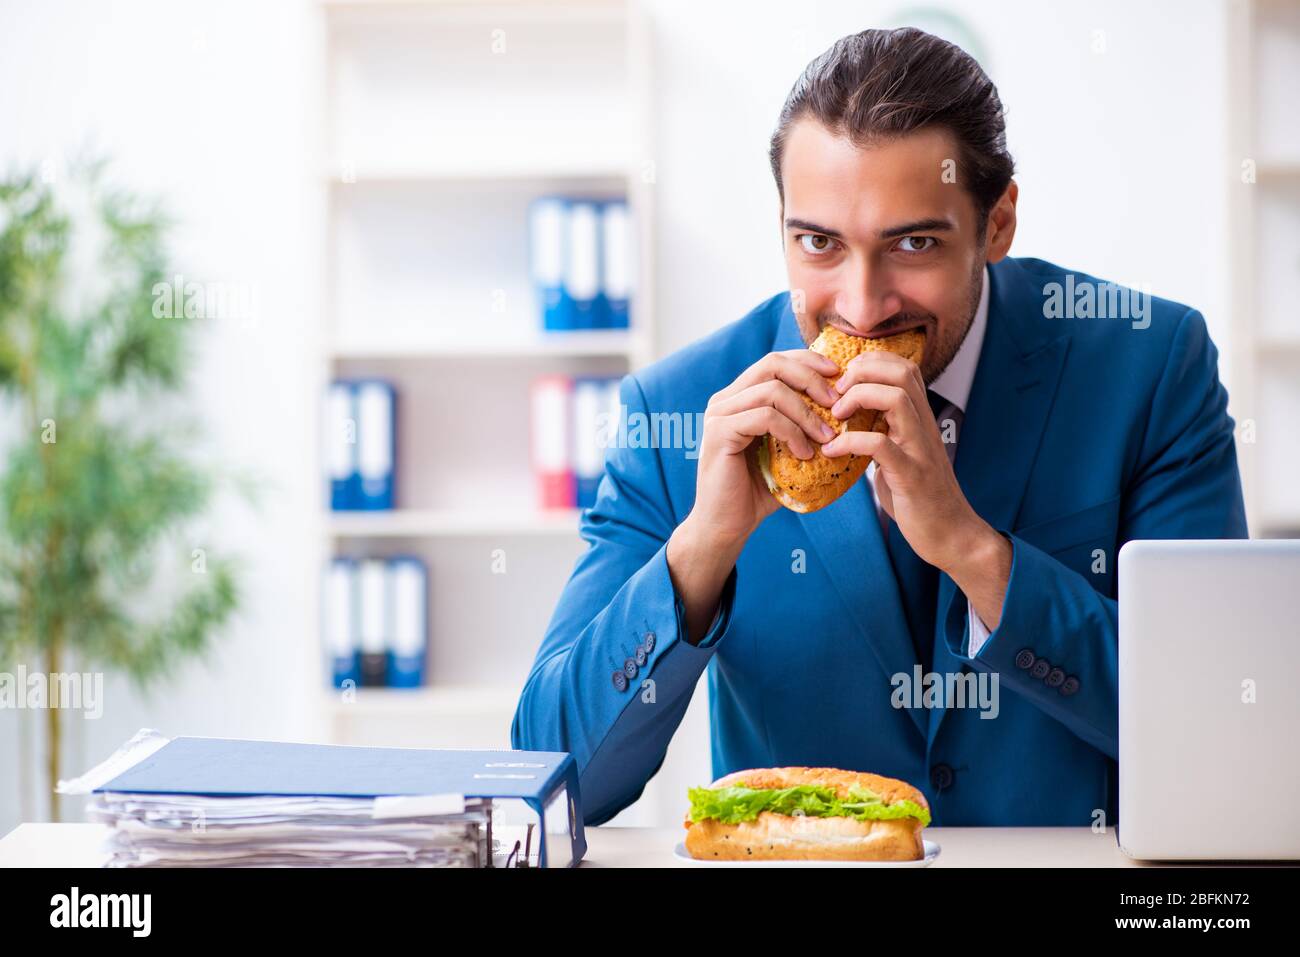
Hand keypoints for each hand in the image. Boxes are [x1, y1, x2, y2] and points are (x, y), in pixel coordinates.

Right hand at [688, 348, 841, 548]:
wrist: (727, 526)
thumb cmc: (759, 491)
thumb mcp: (787, 451)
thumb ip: (805, 427)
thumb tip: (850, 410)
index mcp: (739, 398)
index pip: (775, 362)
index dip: (809, 362)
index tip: (839, 377)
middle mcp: (725, 400)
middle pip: (772, 364)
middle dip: (811, 379)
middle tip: (836, 403)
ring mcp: (719, 414)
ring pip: (772, 391)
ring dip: (806, 413)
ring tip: (826, 438)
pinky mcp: (719, 433)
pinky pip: (764, 417)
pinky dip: (791, 433)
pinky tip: (804, 454)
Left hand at [817, 349, 984, 572]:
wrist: (952, 535)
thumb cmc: (919, 498)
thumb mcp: (898, 456)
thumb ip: (881, 434)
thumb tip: (847, 422)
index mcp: (920, 419)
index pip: (904, 367)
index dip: (870, 362)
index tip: (843, 381)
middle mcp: (924, 426)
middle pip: (901, 372)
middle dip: (862, 371)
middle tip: (836, 394)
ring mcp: (920, 449)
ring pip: (896, 398)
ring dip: (858, 398)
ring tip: (836, 416)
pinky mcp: (912, 475)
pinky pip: (881, 445)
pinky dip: (850, 442)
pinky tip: (832, 451)